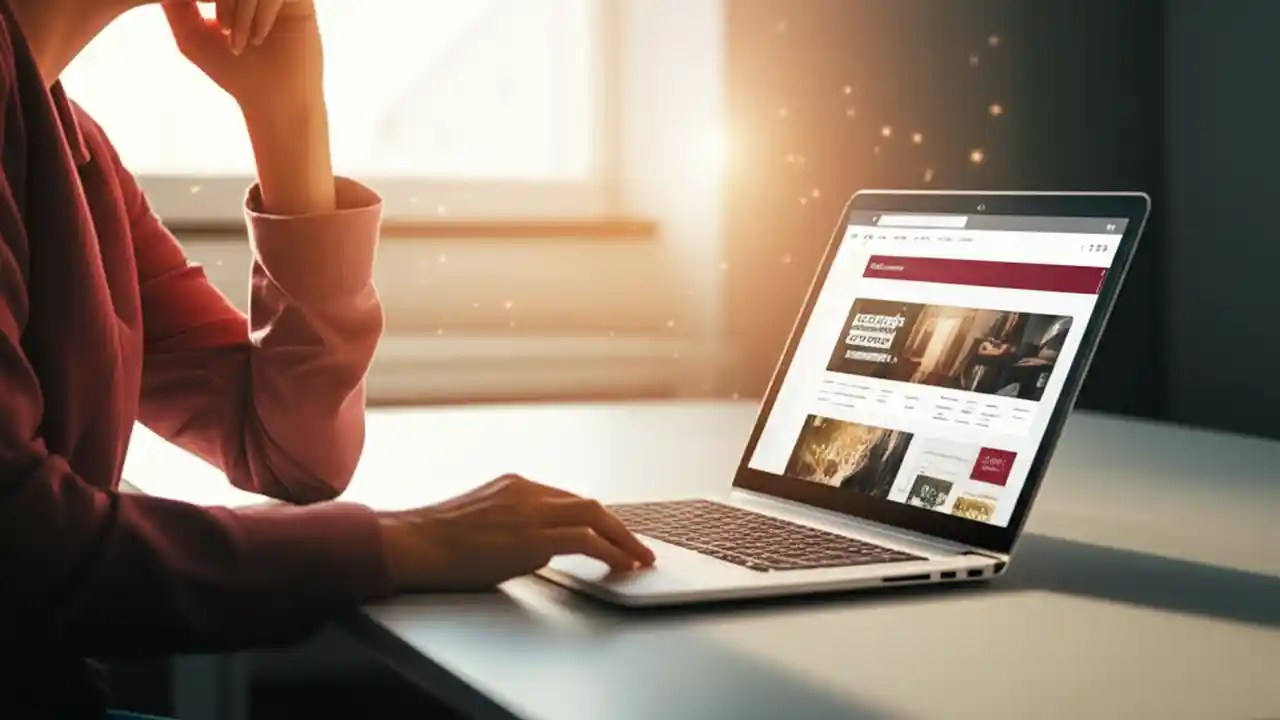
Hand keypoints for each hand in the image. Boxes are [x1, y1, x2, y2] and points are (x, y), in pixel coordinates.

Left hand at [162, 0, 321, 112]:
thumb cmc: (234, 72)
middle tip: (220, 28)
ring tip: (237, 41)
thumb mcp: (192, 37)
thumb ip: (176, 6)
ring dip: (239, 9)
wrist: (274, 100)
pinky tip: (258, 39)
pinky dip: (260, 15)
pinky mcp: (301, 3)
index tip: (199, 9)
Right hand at [378, 475, 655, 592]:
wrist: (412, 543)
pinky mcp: (532, 535)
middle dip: (617, 527)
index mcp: (515, 485)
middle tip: (638, 547)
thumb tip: (536, 547)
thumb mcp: (480, 521)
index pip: (567, 499)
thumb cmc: (434, 542)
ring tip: (639, 559)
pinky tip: (622, 565)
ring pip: (594, 516)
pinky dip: (610, 551)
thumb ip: (512, 525)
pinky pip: (585, 540)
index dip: (593, 519)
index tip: (609, 534)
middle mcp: (527, 490)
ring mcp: (531, 510)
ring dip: (622, 539)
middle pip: (588, 504)